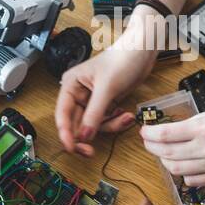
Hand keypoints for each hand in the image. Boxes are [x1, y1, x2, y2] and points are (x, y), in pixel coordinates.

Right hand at [55, 27, 158, 155]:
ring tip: (124, 117)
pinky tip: (126, 114)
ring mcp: (93, 101)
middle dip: (87, 136)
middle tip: (90, 152)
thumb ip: (94, 114)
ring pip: (93, 126)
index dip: (65, 134)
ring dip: (109, 126)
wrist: (142, 51)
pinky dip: (116, 122)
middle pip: (75, 125)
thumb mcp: (107, 89)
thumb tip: (83, 136)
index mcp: (71, 85)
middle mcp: (78, 94)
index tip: (72, 147)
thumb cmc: (122, 59)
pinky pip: (106, 122)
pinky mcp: (106, 104)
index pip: (62, 115)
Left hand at [139, 101, 204, 186]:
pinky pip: (193, 180)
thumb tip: (169, 133)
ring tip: (163, 154)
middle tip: (149, 142)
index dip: (150, 134)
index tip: (145, 132)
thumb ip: (191, 125)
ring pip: (177, 170)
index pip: (165, 135)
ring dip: (165, 162)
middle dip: (152, 148)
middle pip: (167, 154)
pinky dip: (183, 174)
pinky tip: (183, 165)